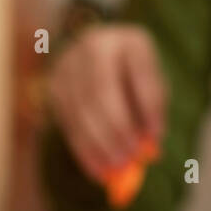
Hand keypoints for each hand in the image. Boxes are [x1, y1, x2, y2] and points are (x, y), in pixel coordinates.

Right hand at [47, 24, 165, 182]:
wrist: (102, 50)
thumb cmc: (136, 74)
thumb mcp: (152, 83)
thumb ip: (153, 111)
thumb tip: (149, 152)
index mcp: (131, 41)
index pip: (140, 75)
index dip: (148, 107)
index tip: (157, 136)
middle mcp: (95, 46)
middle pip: (102, 92)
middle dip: (116, 130)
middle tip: (129, 159)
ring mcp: (69, 64)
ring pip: (80, 109)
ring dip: (98, 145)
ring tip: (115, 169)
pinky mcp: (54, 84)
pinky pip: (67, 122)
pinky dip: (83, 149)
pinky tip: (97, 169)